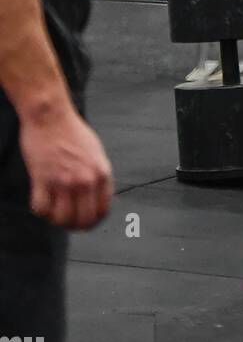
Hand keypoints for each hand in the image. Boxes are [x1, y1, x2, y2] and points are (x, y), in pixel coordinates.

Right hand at [18, 105, 113, 229]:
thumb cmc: (71, 131)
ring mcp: (64, 181)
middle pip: (83, 220)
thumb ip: (97, 175)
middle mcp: (85, 180)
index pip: (102, 211)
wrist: (51, 116)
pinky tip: (41, 201)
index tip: (84, 223)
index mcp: (101, 173)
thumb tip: (97, 197)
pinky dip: (40, 210)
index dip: (93, 222)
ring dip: (56, 219)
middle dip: (75, 225)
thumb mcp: (95, 152)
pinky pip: (41, 209)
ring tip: (53, 211)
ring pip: (62, 219)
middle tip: (66, 221)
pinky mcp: (43, 179)